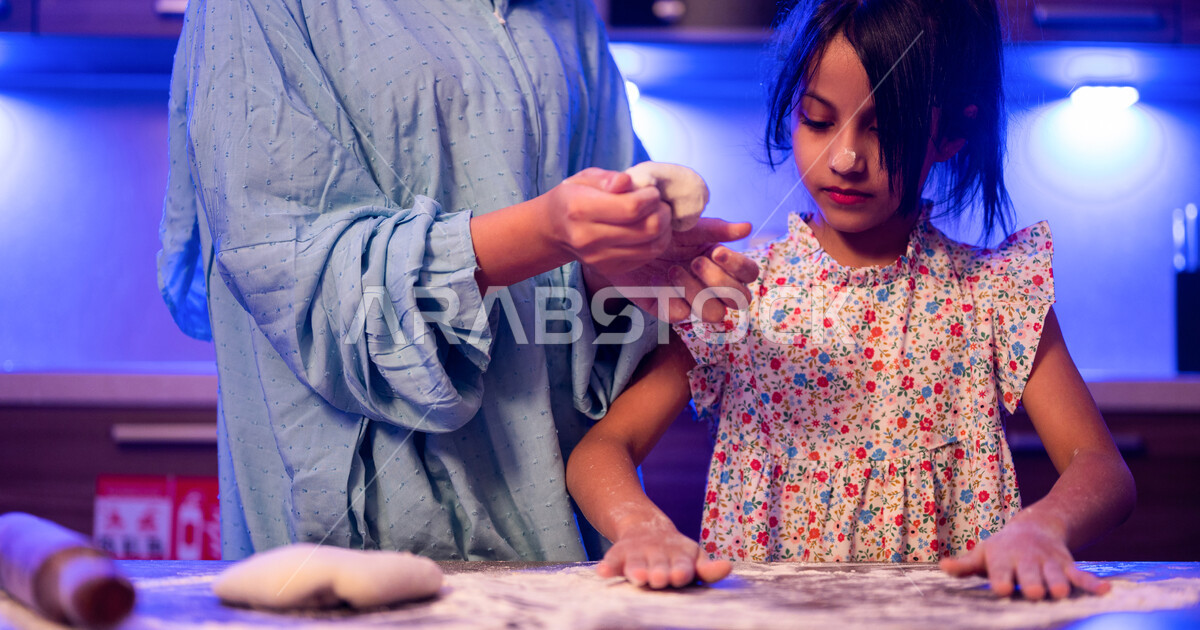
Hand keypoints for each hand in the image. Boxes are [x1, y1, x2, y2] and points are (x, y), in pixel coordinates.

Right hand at [540, 168, 672, 277]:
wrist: (554, 230)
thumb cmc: (573, 198)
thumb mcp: (584, 178)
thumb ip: (607, 178)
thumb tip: (627, 182)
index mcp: (580, 209)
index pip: (631, 208)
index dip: (650, 197)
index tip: (651, 191)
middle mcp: (588, 238)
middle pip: (646, 230)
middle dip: (662, 213)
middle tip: (659, 204)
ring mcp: (598, 258)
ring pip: (651, 247)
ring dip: (664, 230)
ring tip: (658, 216)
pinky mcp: (609, 270)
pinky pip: (645, 258)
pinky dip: (655, 243)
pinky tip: (649, 231)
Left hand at [584, 218, 759, 323]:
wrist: (625, 239)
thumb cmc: (661, 230)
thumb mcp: (688, 226)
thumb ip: (716, 228)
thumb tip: (748, 227)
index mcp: (722, 262)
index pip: (749, 274)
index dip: (737, 266)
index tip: (716, 252)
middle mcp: (713, 286)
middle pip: (740, 299)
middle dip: (718, 281)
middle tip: (694, 262)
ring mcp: (693, 301)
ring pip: (714, 313)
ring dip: (695, 292)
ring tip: (671, 271)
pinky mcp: (669, 310)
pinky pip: (680, 315)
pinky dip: (669, 299)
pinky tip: (656, 283)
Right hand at [598, 517, 731, 588]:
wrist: (646, 529)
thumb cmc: (677, 556)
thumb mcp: (694, 560)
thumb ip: (708, 569)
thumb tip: (727, 567)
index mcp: (680, 557)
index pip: (682, 565)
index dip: (681, 570)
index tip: (681, 576)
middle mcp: (659, 554)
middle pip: (658, 564)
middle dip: (659, 571)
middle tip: (659, 578)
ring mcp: (638, 553)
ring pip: (636, 563)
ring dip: (636, 569)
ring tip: (637, 577)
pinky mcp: (619, 553)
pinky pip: (612, 560)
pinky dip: (608, 566)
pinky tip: (604, 573)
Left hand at [939, 513, 1108, 599]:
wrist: (1034, 527)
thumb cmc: (1001, 549)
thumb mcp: (982, 554)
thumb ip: (965, 565)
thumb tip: (943, 567)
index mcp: (1003, 559)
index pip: (1001, 571)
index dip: (1001, 579)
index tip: (1001, 588)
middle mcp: (1027, 560)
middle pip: (1029, 573)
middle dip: (1031, 582)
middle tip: (1033, 592)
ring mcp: (1049, 563)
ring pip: (1055, 574)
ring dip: (1058, 582)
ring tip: (1060, 592)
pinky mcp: (1067, 566)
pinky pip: (1081, 575)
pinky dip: (1092, 583)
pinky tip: (1105, 592)